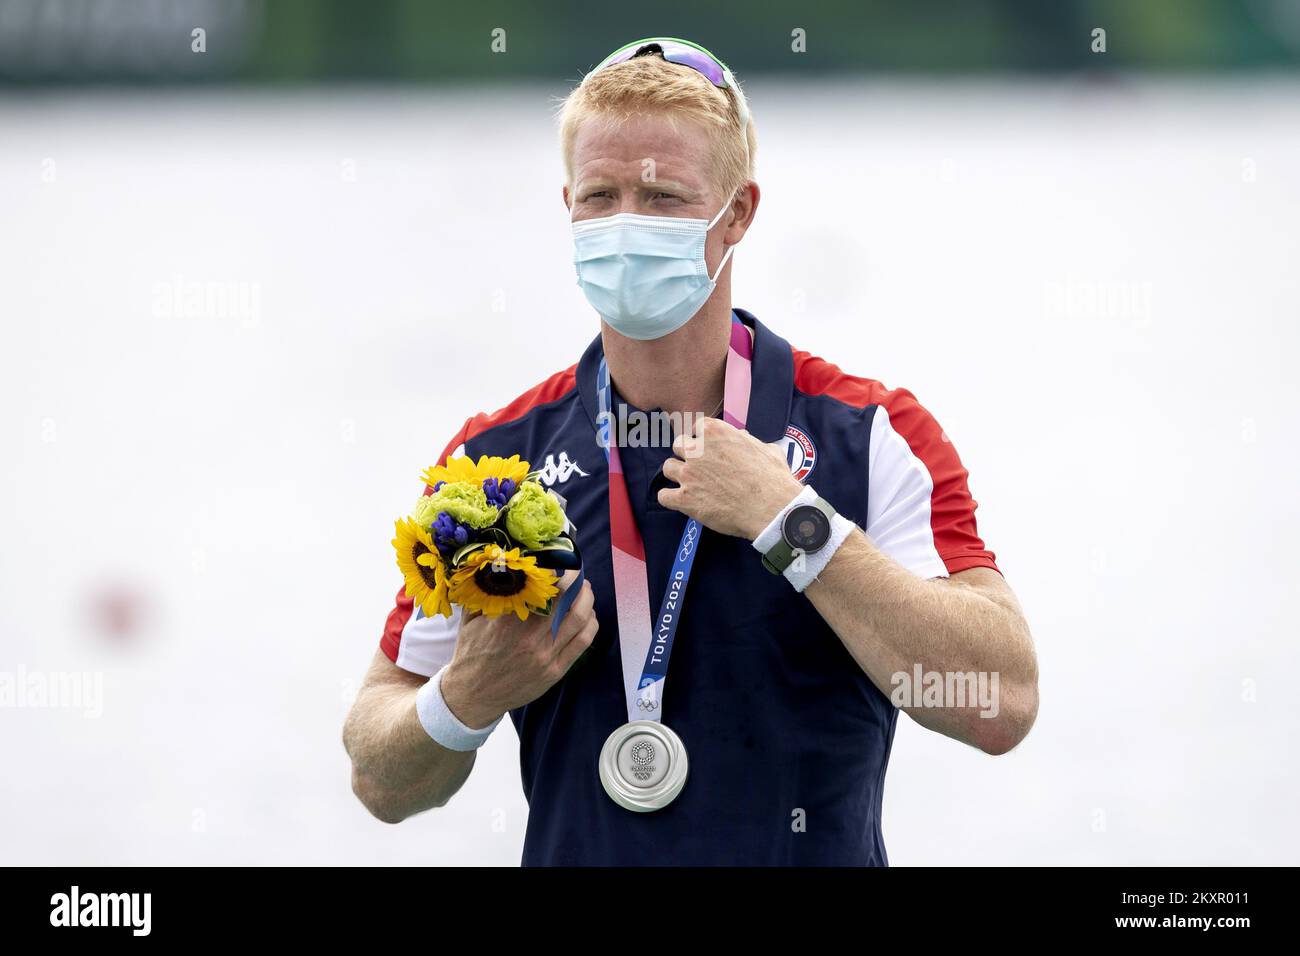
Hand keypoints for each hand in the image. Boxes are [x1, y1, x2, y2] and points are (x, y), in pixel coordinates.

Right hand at [439, 570, 596, 728]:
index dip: (554, 570)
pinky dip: (591, 623)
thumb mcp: (471, 618)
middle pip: (566, 599)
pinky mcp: (555, 671)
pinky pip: (583, 641)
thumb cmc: (470, 653)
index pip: (540, 586)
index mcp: (508, 620)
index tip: (558, 560)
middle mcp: (530, 637)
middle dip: (575, 580)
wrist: (472, 696)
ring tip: (585, 590)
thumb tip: (502, 563)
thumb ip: (488, 592)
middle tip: (576, 572)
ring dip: (587, 599)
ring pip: (580, 618)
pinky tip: (588, 615)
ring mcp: (545, 655)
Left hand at [658, 417, 804, 539]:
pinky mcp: (685, 499)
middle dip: (686, 454)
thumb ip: (748, 440)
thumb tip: (742, 436)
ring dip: (677, 475)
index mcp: (715, 432)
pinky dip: (670, 499)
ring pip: (668, 468)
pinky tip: (681, 502)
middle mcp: (697, 450)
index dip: (702, 438)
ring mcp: (688, 474)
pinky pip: (663, 496)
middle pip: (678, 445)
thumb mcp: (766, 449)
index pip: (697, 427)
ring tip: (690, 485)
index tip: (708, 448)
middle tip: (699, 467)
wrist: (772, 509)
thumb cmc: (773, 478)